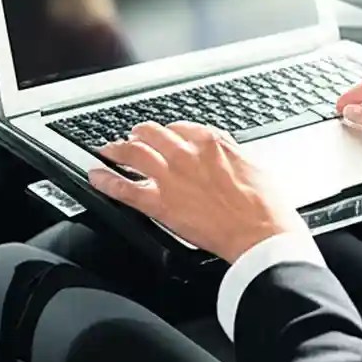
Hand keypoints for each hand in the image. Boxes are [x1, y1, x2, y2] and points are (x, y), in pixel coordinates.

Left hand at [90, 121, 306, 263]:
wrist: (262, 234)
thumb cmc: (266, 206)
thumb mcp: (254, 166)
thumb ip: (232, 155)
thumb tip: (225, 154)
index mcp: (211, 142)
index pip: (180, 128)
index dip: (168, 132)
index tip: (164, 136)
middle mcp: (186, 153)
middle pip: (152, 134)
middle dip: (139, 135)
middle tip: (132, 139)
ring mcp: (170, 177)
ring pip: (133, 153)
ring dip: (116, 150)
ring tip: (107, 150)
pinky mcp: (160, 203)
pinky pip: (124, 188)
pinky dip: (106, 181)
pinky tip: (96, 177)